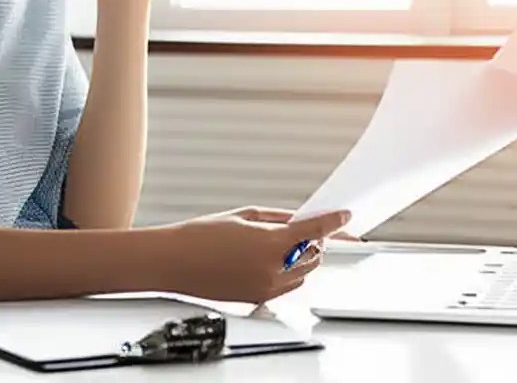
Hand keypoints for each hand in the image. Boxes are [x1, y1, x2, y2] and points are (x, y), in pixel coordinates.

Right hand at [160, 209, 351, 303]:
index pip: (314, 232)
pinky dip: (286, 273)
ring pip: (302, 274)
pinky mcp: (257, 299)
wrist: (173, 262)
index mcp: (270, 244)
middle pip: (314, 257)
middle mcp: (272, 269)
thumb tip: (299, 219)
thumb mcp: (243, 216)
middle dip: (314, 243)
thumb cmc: (199, 237)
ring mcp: (265, 288)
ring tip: (280, 245)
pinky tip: (268, 260)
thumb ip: (277, 218)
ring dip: (301, 259)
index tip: (344, 217)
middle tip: (305, 230)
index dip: (333, 222)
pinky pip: (285, 286)